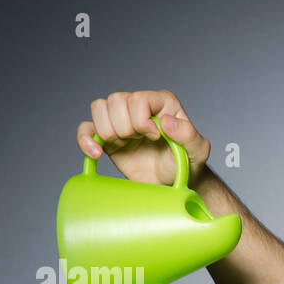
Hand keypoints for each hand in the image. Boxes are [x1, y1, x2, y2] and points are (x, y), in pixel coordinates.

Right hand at [75, 89, 210, 186]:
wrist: (173, 185)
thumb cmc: (187, 165)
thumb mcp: (197, 151)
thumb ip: (188, 135)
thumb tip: (166, 122)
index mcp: (162, 103)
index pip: (138, 99)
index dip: (142, 120)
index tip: (155, 137)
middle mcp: (139, 107)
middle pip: (115, 100)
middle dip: (125, 127)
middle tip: (139, 142)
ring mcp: (121, 120)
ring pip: (98, 108)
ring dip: (108, 131)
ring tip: (124, 145)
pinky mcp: (107, 137)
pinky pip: (85, 128)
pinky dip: (85, 140)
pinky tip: (96, 154)